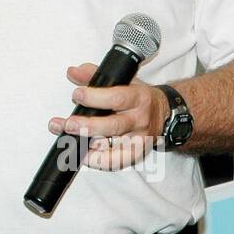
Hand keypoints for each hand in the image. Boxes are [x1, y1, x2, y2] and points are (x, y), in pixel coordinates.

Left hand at [46, 62, 167, 170]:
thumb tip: (73, 72)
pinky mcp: (136, 153)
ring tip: (69, 141)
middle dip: (87, 126)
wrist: (165, 113)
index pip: (116, 98)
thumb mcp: (123, 80)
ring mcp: (139, 139)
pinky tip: (82, 155)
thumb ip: (95, 74)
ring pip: (113, 147)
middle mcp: (139, 119)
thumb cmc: (140, 97)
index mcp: (137, 97)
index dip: (94, 97)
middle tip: (68, 124)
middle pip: (113, 126)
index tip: (77, 94)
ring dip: (88, 146)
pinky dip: (98, 161)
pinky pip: (116, 162)